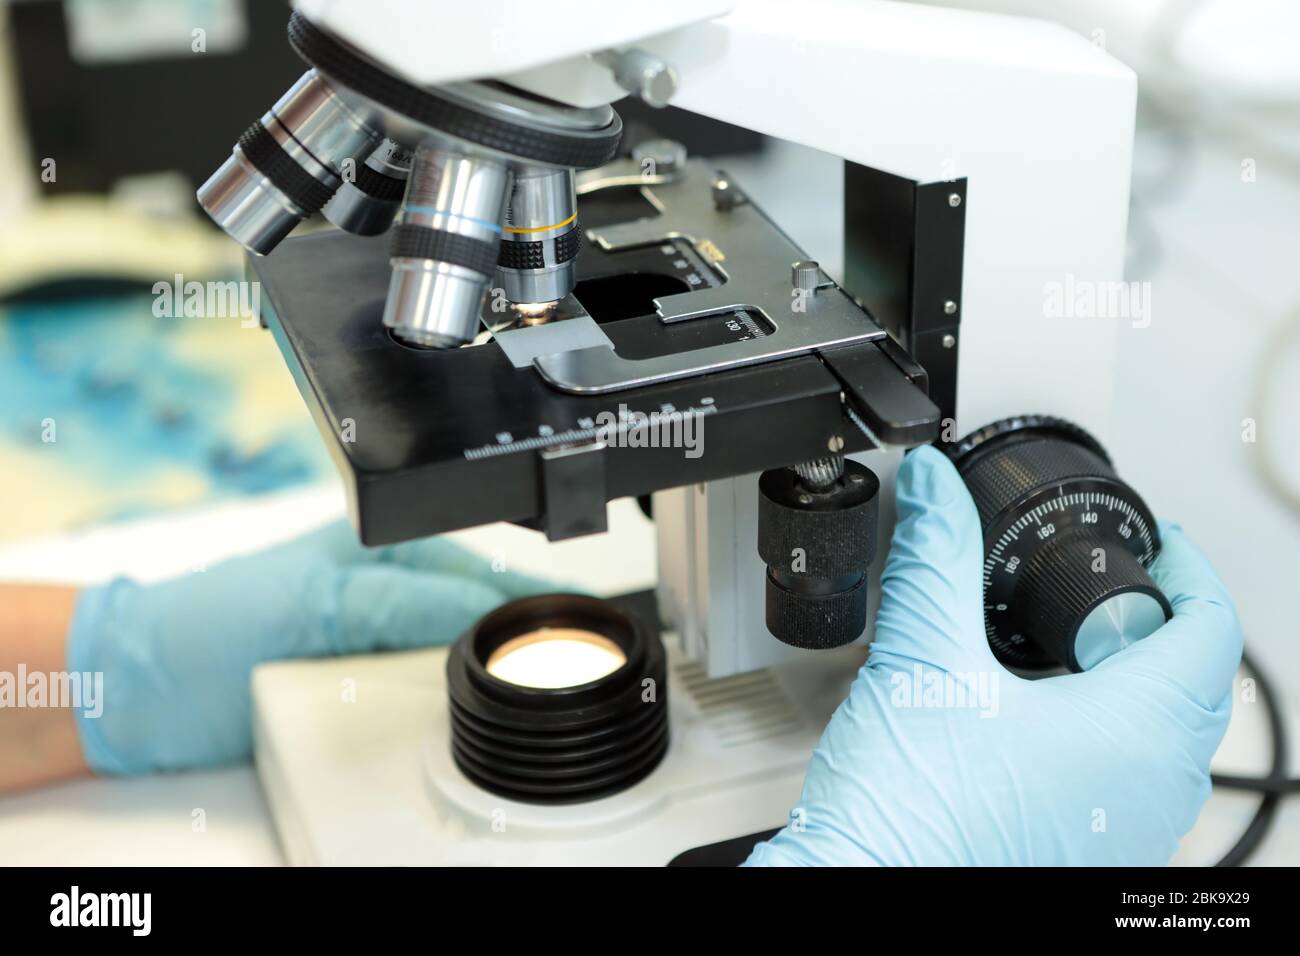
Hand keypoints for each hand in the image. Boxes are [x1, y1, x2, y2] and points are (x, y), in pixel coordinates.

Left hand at [68, 521, 553, 773]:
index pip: (477, 574)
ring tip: (523, 697)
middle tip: (562, 666)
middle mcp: (380, 593)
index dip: (527, 598)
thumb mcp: (321, 599)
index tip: (576, 622)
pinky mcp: (354, 692)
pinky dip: (443, 712)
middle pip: (473, 619)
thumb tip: (479, 617)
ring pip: (450, 662)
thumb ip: (402, 603)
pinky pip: (416, 702)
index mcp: (379, 549)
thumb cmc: (212, 620)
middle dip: (515, 640)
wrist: (141, 689)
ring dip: (480, 680)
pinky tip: (460, 720)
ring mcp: (368, 643)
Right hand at [747, 447, 1241, 865]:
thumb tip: (935, 488)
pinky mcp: (1088, 856)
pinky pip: (1134, 783)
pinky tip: (1047, 719)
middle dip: (1161, 621)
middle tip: (1112, 584)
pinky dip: (1114, 735)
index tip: (1158, 540)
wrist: (860, 893)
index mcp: (1135, 735)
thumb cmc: (907, 812)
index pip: (1210, 630)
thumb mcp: (921, 658)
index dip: (1188, 569)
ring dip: (1141, 681)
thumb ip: (935, 559)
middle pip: (1199, 683)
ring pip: (1170, 740)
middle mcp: (1151, 793)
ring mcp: (1125, 835)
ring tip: (1077, 646)